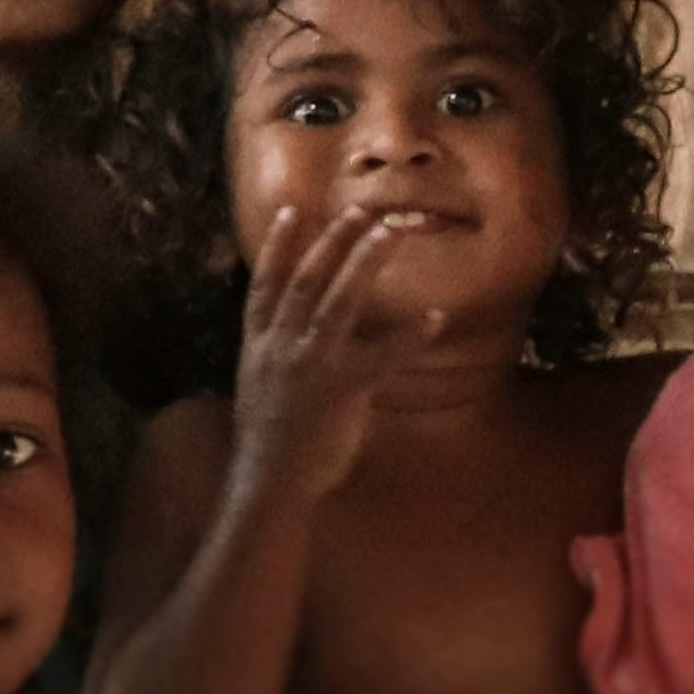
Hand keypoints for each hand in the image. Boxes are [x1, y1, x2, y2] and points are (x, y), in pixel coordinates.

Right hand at [231, 205, 408, 505]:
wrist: (269, 483)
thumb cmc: (272, 445)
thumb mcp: (262, 391)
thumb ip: (279, 360)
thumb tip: (299, 341)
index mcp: (258, 345)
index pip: (265, 284)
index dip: (280, 248)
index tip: (293, 212)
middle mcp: (280, 346)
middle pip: (308, 279)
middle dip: (334, 240)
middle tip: (360, 209)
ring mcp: (308, 363)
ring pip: (338, 300)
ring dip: (365, 261)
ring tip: (389, 232)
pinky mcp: (340, 387)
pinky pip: (383, 354)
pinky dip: (411, 334)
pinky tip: (435, 317)